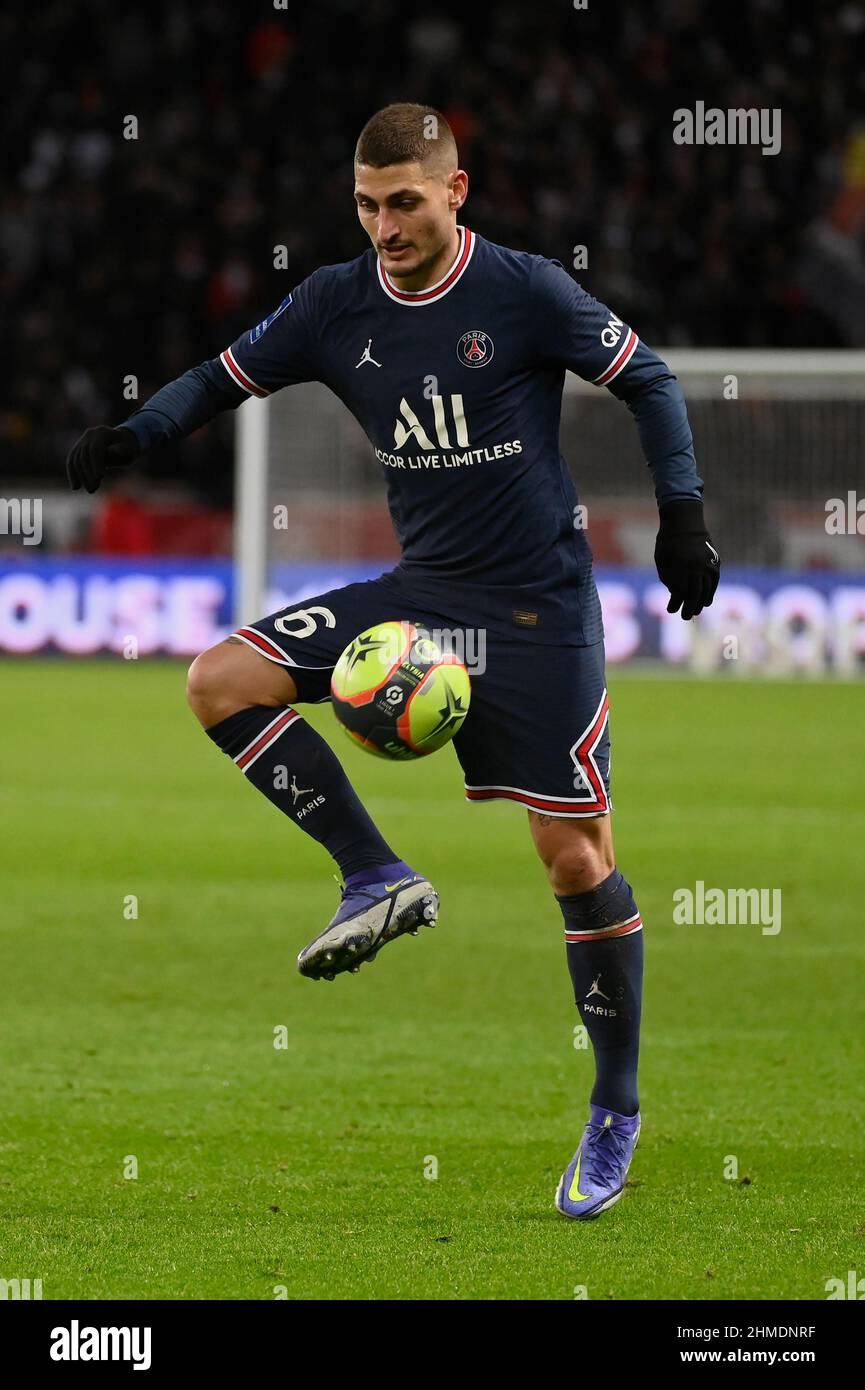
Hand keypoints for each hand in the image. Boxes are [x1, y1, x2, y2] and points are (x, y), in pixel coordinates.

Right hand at [66, 425, 139, 492]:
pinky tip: (75, 487)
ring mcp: (82, 441)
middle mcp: (90, 434)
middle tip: (93, 489)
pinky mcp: (78, 449)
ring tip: (90, 490)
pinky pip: (72, 461)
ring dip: (81, 477)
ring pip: (76, 459)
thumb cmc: (129, 448)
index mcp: (103, 432)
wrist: (122, 442)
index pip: (95, 448)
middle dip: (88, 474)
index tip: (100, 477)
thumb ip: (119, 453)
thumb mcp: (129, 450)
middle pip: (84, 455)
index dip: (96, 463)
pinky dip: (72, 474)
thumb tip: (105, 456)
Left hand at [654, 499, 719, 619]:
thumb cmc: (668, 542)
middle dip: (689, 608)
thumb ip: (668, 578)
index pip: (679, 591)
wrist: (684, 521)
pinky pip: (715, 582)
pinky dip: (710, 593)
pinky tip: (706, 602)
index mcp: (681, 566)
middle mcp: (697, 566)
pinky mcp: (715, 562)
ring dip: (701, 603)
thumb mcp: (662, 560)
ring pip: (707, 589)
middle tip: (685, 617)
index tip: (670, 611)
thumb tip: (676, 595)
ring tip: (695, 611)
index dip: (675, 603)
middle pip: (695, 594)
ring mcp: (708, 563)